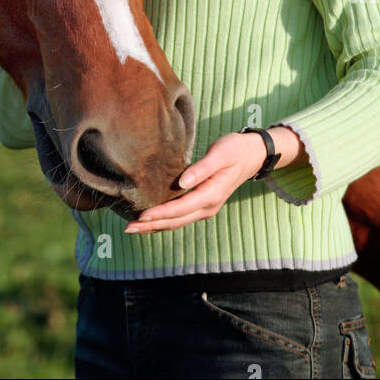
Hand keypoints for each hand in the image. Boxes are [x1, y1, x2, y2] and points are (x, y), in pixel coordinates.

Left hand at [124, 131, 265, 233]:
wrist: (251, 155)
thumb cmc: (234, 150)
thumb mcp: (220, 154)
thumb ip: (201, 168)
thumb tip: (182, 182)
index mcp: (211, 195)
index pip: (180, 208)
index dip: (160, 213)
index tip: (141, 216)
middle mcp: (207, 207)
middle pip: (175, 221)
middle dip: (151, 226)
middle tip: (128, 229)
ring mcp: (205, 208)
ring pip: (176, 222)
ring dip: (155, 226)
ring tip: (132, 228)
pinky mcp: (202, 204)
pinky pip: (180, 217)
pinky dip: (164, 220)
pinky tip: (150, 220)